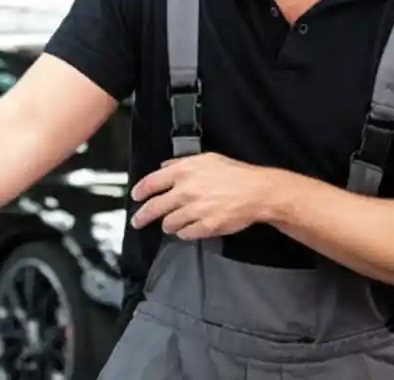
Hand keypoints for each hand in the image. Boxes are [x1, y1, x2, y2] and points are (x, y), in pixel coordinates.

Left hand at [129, 153, 277, 239]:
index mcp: (184, 172)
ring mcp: (195, 210)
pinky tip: (188, 229)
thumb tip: (163, 167)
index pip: (151, 183)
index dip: (140, 191)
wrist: (257, 192)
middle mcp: (186, 191)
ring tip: (172, 223)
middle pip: (154, 207)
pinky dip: (184, 233)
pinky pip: (185, 234)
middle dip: (142, 217)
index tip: (135, 197)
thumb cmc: (235, 174)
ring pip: (168, 223)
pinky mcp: (205, 226)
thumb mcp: (207, 159)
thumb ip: (181, 163)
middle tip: (137, 221)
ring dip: (168, 224)